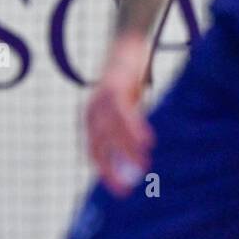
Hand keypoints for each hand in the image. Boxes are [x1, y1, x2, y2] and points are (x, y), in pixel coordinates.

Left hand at [85, 32, 154, 196]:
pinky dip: (134, 129)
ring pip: (112, 132)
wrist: (126, 47)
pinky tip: (146, 141)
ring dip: (127, 151)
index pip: (95, 153)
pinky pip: (123, 113)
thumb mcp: (126, 111)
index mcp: (92, 122)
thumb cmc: (128, 84)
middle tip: (129, 187)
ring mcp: (100, 101)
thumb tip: (140, 161)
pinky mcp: (113, 89)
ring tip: (144, 166)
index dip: (106, 173)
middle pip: (99, 147)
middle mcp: (91, 114)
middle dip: (113, 169)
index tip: (121, 191)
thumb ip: (129, 133)